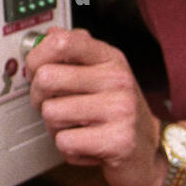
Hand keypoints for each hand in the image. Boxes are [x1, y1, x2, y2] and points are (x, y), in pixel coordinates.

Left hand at [24, 26, 166, 185]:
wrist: (149, 150)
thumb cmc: (117, 111)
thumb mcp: (101, 73)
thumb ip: (75, 52)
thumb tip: (49, 35)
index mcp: (109, 58)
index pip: (62, 42)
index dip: (36, 57)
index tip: (35, 70)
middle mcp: (116, 79)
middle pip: (46, 78)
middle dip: (39, 97)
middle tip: (54, 105)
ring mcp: (119, 109)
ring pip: (51, 113)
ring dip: (55, 127)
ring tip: (77, 127)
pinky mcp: (118, 140)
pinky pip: (64, 141)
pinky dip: (69, 149)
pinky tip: (87, 144)